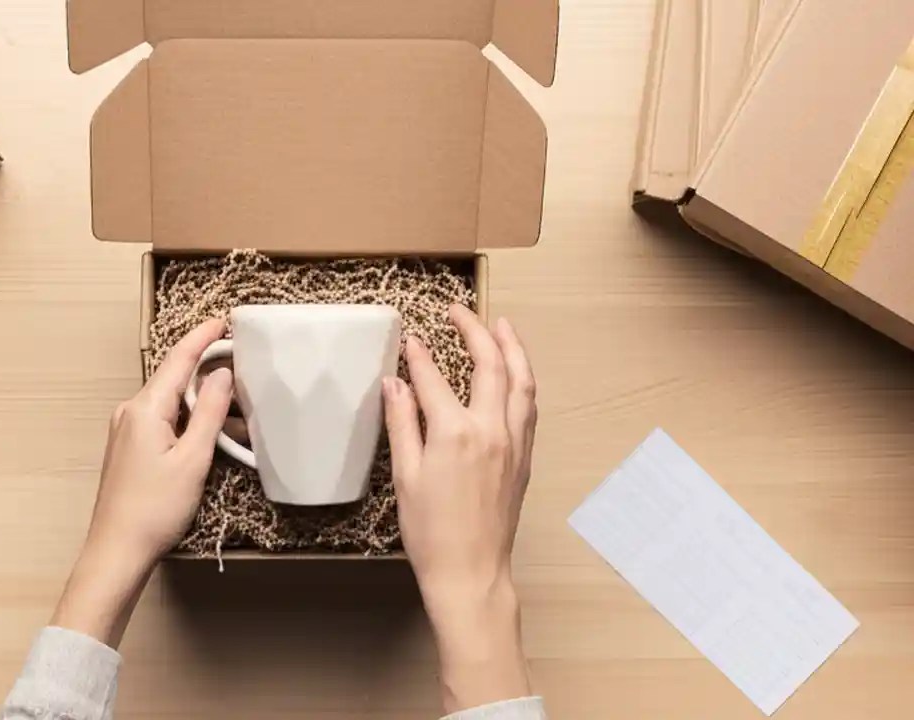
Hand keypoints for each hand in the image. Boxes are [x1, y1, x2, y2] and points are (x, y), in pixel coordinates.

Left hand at [52, 319, 232, 646]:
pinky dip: (190, 422)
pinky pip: (164, 422)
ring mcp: (127, 430)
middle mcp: (130, 412)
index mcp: (144, 408)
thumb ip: (210, 412)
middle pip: (175, 378)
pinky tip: (212, 437)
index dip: (203, 337)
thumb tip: (221, 374)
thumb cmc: (154, 510)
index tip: (225, 320)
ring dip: (204, 404)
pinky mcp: (129, 449)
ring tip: (239, 415)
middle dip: (210, 372)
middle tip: (244, 368)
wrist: (116, 551)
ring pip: (172, 403)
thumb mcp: (193, 459)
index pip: (178, 359)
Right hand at [382, 305, 537, 711]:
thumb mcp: (405, 475)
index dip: (418, 355)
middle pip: (490, 364)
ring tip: (503, 326)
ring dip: (512, 348)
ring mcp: (514, 442)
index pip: (433, 378)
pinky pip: (528, 405)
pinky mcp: (523, 458)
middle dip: (475, 331)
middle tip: (459, 312)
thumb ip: (402, 423)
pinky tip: (515, 374)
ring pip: (521, 381)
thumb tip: (394, 383)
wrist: (471, 573)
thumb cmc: (432, 532)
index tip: (409, 338)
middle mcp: (492, 429)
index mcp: (456, 432)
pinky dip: (522, 380)